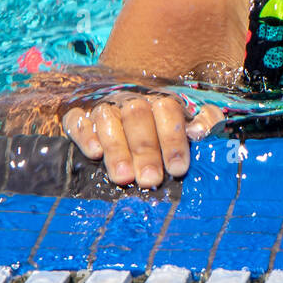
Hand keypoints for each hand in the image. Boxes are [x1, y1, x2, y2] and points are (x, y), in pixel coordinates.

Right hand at [62, 91, 224, 187]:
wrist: (129, 121)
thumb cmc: (167, 132)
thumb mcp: (191, 124)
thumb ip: (206, 122)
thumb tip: (200, 131)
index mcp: (162, 102)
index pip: (168, 110)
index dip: (173, 139)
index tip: (178, 169)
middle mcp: (133, 101)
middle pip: (138, 116)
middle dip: (146, 150)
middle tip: (151, 180)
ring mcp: (105, 108)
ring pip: (108, 119)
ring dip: (117, 149)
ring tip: (124, 178)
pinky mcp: (79, 117)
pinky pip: (77, 120)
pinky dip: (85, 135)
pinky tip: (94, 153)